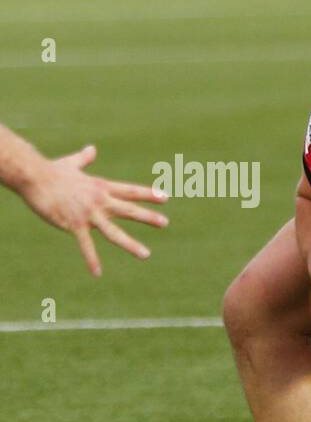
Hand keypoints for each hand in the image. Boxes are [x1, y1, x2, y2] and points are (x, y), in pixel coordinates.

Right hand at [19, 144, 168, 275]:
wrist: (34, 176)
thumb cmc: (51, 171)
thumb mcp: (71, 164)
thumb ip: (84, 159)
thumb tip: (92, 149)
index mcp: (100, 187)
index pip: (129, 191)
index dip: (148, 194)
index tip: (165, 197)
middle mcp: (99, 200)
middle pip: (128, 209)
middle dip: (147, 217)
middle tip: (165, 223)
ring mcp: (88, 213)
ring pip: (113, 231)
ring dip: (130, 244)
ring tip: (146, 254)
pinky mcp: (74, 224)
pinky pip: (85, 245)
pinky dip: (91, 259)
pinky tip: (97, 272)